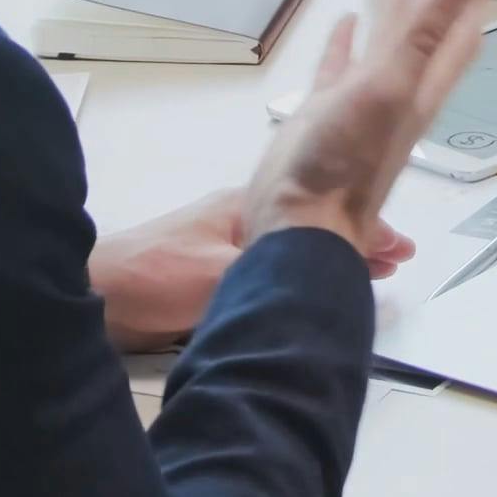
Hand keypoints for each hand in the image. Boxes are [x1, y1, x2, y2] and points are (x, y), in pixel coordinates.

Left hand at [92, 186, 417, 350]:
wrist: (96, 292)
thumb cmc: (155, 273)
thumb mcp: (220, 274)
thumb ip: (271, 272)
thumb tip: (321, 274)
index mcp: (253, 204)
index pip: (322, 207)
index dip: (362, 225)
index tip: (399, 244)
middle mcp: (249, 216)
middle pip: (316, 222)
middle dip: (357, 237)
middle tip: (399, 257)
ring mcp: (234, 243)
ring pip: (299, 245)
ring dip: (334, 255)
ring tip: (373, 271)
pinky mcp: (220, 271)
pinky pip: (280, 267)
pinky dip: (309, 272)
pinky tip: (322, 287)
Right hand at [242, 0, 493, 258]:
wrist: (298, 223)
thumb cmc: (346, 161)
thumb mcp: (392, 86)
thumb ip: (425, 32)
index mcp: (422, 92)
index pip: (456, 40)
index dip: (467, 4)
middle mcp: (398, 97)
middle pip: (426, 41)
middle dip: (436, 3)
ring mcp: (359, 105)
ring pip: (385, 51)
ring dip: (397, 18)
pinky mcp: (324, 114)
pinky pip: (340, 69)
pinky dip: (346, 44)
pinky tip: (347, 22)